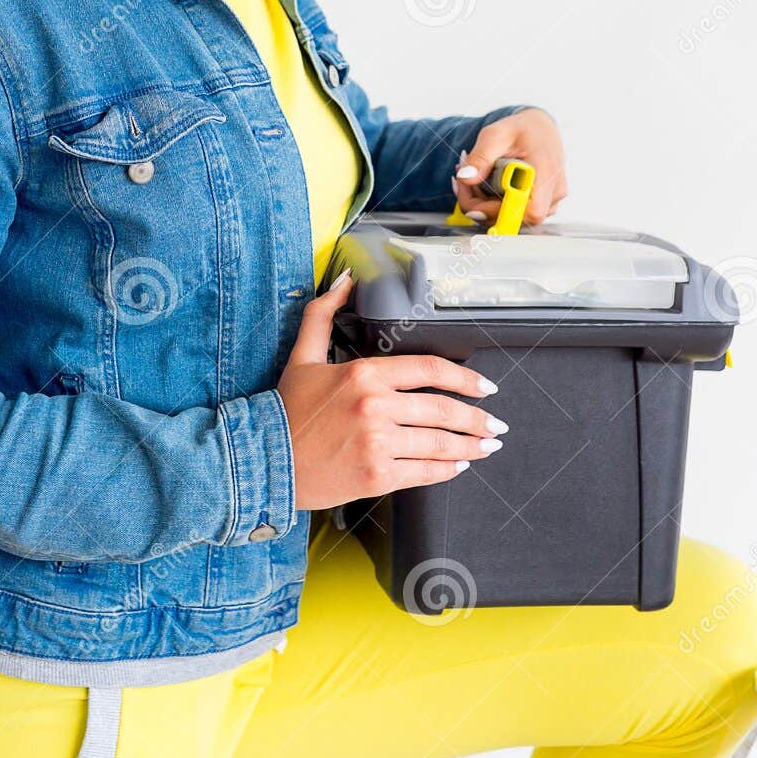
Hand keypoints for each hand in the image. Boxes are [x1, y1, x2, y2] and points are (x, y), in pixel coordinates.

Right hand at [276, 271, 507, 509]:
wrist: (261, 461)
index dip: (465, 379)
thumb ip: (324, 313)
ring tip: (487, 447)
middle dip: (477, 419)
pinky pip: (423, 473)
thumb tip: (346, 281)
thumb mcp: (302, 356)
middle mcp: (375, 406)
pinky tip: (458, 466)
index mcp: (363, 373)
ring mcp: (377, 443)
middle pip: (443, 410)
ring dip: (471, 447)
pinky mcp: (376, 477)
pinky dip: (446, 471)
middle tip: (495, 425)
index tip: (485, 387)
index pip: (430, 370)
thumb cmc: (284, 411)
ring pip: (439, 444)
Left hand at [452, 107, 567, 225]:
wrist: (540, 129)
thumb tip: (465, 178)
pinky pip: (512, 215)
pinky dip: (493, 204)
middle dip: (481, 204)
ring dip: (484, 204)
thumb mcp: (497, 134)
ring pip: (509, 219)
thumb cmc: (523, 130)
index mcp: (547, 173)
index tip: (478, 201)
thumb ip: (481, 156)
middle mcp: (553, 193)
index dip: (503, 213)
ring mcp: (549, 203)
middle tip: (465, 180)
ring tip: (477, 176)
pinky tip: (487, 185)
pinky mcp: (540, 207)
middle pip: (514, 218)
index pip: (532, 211)